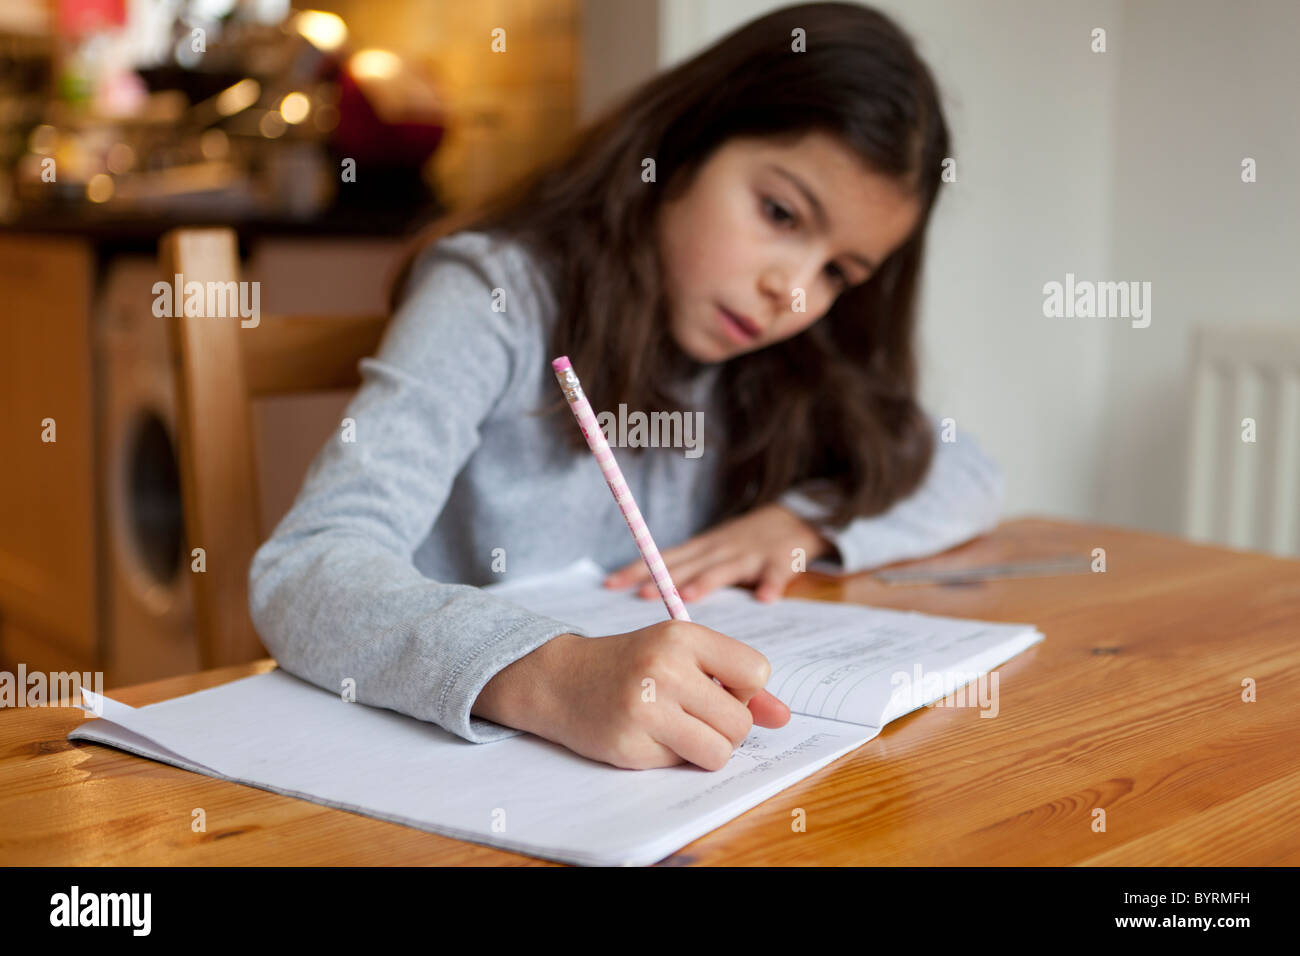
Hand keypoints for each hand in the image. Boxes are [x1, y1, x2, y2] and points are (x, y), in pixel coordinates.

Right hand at [477, 623, 790, 770]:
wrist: (560, 678)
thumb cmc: (631, 664)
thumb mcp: (681, 655)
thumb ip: (735, 682)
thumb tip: (783, 716)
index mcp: (682, 635)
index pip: (756, 672)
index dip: (745, 688)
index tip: (718, 686)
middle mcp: (664, 668)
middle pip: (741, 721)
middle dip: (726, 725)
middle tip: (694, 712)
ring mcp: (645, 709)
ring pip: (720, 751)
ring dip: (706, 747)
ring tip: (677, 727)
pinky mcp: (630, 745)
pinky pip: (682, 765)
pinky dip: (673, 757)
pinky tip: (648, 735)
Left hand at [603, 502, 833, 602]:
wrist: (796, 519)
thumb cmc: (745, 543)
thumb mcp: (713, 552)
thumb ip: (687, 573)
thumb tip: (648, 602)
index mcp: (702, 550)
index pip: (663, 560)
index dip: (636, 570)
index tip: (610, 584)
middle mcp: (720, 550)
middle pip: (686, 565)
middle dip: (663, 579)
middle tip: (639, 595)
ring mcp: (750, 554)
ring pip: (726, 568)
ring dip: (707, 581)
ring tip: (687, 596)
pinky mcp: (781, 560)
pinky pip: (777, 572)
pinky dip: (772, 584)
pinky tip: (765, 598)